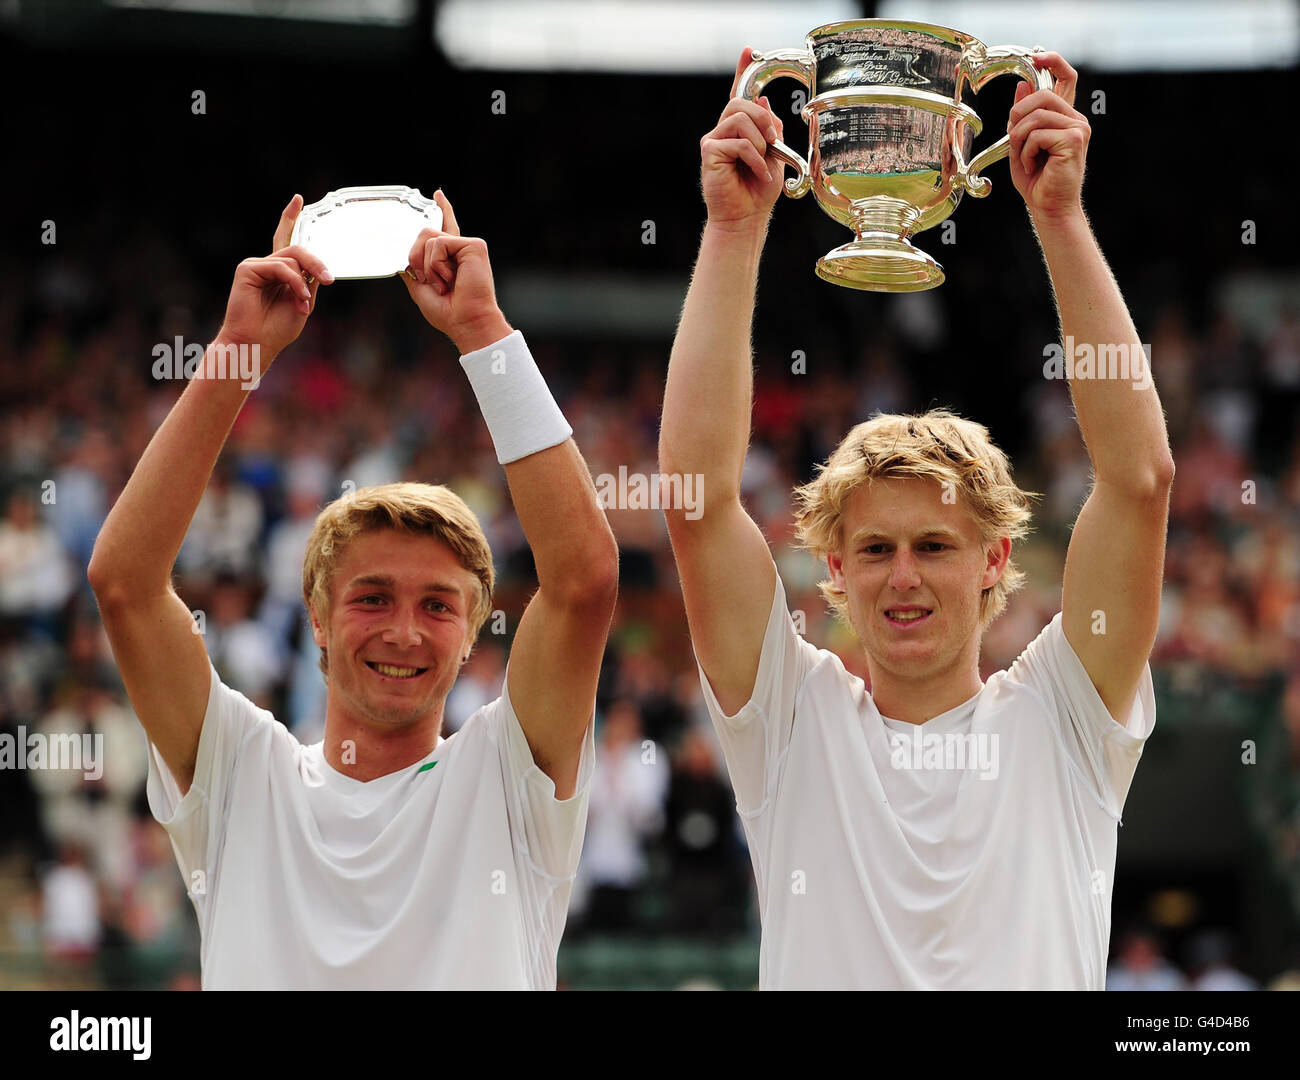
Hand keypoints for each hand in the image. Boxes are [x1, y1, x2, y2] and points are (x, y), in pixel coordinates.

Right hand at [216, 195, 332, 359]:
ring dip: (305, 281)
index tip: (298, 200)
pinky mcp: (247, 269)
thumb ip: (309, 280)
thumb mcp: (304, 302)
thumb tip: (316, 265)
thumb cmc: (277, 329)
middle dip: (316, 263)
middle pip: (297, 249)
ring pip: (292, 257)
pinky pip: (281, 267)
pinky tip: (298, 299)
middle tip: (328, 279)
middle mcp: (266, 265)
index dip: (290, 219)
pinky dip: (294, 283)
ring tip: (303, 304)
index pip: (285, 239)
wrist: (256, 344)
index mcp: (279, 272)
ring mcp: (255, 265)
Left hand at [401, 190, 510, 353]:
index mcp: (452, 258)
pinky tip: (450, 279)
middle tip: (427, 281)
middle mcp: (461, 249)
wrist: (466, 322)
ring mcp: (468, 246)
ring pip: (428, 237)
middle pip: (425, 232)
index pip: (446, 227)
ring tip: (443, 284)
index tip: (438, 194)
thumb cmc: (448, 312)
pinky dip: (436, 264)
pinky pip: (439, 243)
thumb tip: (402, 263)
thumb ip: (412, 272)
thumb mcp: (421, 290)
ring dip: (427, 266)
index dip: (443, 209)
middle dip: (415, 256)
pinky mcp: (474, 246)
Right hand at [700, 48, 787, 230]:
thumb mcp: (774, 154)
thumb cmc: (758, 190)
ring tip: (762, 162)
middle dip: (763, 119)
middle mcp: (722, 130)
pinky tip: (757, 172)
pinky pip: (738, 142)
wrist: (746, 217)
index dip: (742, 70)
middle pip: (740, 103)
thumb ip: (771, 128)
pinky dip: (754, 157)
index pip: (738, 93)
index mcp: (739, 129)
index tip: (748, 51)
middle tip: (773, 142)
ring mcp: (713, 140)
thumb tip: (763, 101)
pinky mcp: (710, 153)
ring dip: (760, 142)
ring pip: (740, 120)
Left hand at [1006, 52, 1088, 224]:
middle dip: (1018, 116)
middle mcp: (1076, 118)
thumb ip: (1022, 115)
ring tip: (1024, 158)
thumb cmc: (1037, 179)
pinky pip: (1037, 135)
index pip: (1066, 77)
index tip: (1036, 57)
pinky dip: (1025, 152)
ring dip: (1019, 140)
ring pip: (1035, 116)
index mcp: (1065, 116)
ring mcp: (1078, 128)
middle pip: (1041, 95)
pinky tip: (1032, 166)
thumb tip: (1022, 84)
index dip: (1052, 61)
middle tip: (1013, 139)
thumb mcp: (1021, 142)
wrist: (1049, 207)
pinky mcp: (1074, 140)